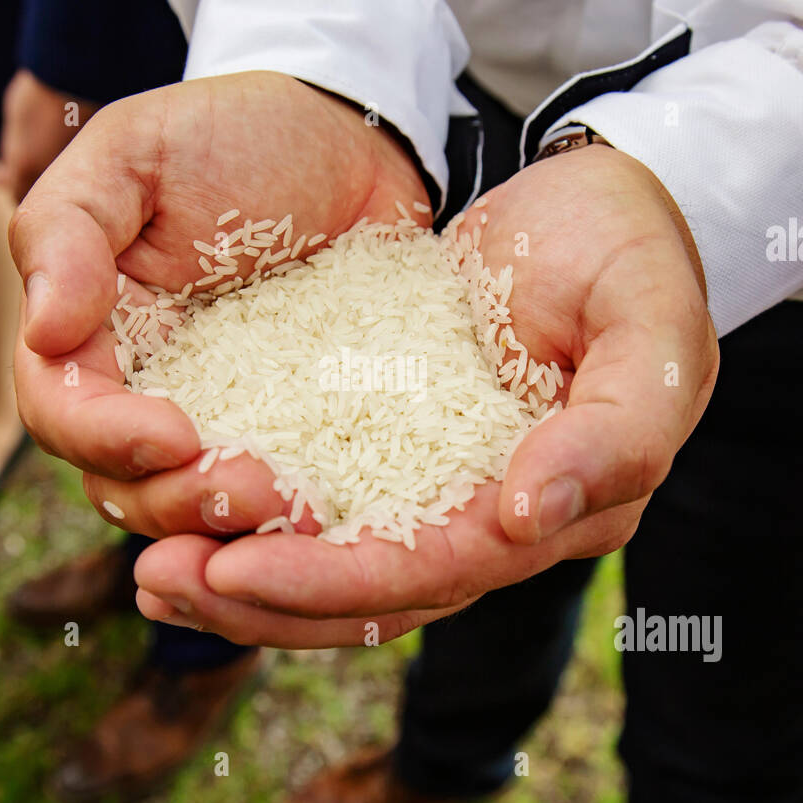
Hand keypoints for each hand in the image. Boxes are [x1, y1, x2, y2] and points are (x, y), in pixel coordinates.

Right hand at [9, 70, 430, 561]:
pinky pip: (281, 489)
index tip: (173, 436)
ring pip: (193, 506)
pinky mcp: (292, 427)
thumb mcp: (134, 152)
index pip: (61, 412)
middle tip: (257, 489)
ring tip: (300, 507)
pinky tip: (336, 512)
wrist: (347, 139)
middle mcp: (145, 388)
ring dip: (233, 523)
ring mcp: (222, 415)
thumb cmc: (231, 132)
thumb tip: (44, 331)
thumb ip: (68, 231)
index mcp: (91, 332)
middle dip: (177, 500)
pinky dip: (295, 515)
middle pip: (121, 482)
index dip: (103, 439)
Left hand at [127, 143, 718, 646]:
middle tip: (159, 586)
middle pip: (373, 593)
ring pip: (340, 562)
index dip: (335, 581)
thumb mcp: (651, 328)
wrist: (603, 203)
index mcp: (562, 508)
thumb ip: (613, 433)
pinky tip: (186, 512)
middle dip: (265, 599)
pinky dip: (259, 518)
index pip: (436, 570)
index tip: (233, 570)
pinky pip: (326, 502)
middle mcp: (499, 519)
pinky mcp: (403, 446)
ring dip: (247, 576)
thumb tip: (522, 518)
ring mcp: (448, 488)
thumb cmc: (637, 255)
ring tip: (151, 574)